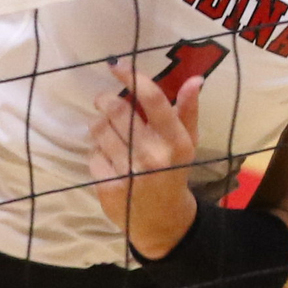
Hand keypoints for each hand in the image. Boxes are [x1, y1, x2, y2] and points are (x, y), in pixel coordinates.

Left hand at [88, 60, 203, 258]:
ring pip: (100, 130)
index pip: (152, 99)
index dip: (132, 77)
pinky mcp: (109, 187)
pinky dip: (97, 151)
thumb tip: (195, 79)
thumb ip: (188, 111)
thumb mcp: (187, 143)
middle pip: (118, 110)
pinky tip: (108, 157)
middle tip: (104, 100)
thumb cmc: (174, 173)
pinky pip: (93, 155)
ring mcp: (129, 172)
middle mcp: (153, 154)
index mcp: (176, 141)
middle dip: (106, 100)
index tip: (117, 65)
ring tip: (107, 129)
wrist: (163, 221)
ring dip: (99, 124)